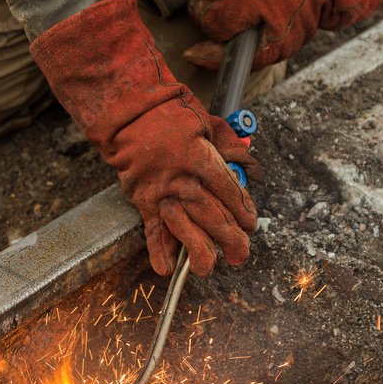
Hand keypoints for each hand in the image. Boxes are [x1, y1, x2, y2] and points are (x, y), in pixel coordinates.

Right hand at [31, 0, 261, 276]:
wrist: (130, 114)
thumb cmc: (172, 115)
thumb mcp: (210, 124)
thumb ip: (233, 148)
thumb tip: (252, 169)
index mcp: (201, 158)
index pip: (229, 192)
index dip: (243, 210)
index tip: (250, 223)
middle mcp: (182, 180)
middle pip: (212, 215)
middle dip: (230, 239)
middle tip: (240, 254)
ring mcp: (161, 193)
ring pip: (184, 228)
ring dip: (198, 251)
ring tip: (208, 267)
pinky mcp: (143, 201)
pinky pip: (152, 231)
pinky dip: (158, 251)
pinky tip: (167, 269)